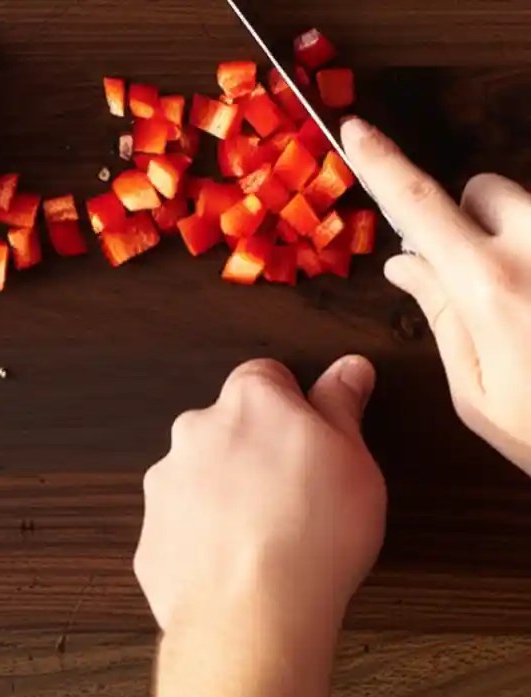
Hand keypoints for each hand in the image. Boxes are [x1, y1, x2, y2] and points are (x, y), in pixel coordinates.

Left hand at [135, 357, 384, 696]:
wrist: (251, 614)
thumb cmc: (312, 537)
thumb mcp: (354, 462)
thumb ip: (342, 406)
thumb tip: (348, 370)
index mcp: (249, 404)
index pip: (266, 377)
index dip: (293, 406)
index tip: (312, 436)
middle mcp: (195, 432)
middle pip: (228, 428)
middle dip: (256, 453)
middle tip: (296, 495)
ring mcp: (165, 485)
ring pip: (199, 477)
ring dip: (226, 496)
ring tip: (267, 539)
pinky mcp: (151, 535)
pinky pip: (181, 528)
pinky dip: (204, 541)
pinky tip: (237, 567)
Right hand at [344, 118, 530, 474]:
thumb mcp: (477, 394)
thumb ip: (439, 315)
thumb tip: (403, 262)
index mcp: (492, 286)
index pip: (421, 205)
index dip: (382, 164)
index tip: (356, 129)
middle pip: (484, 191)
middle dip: (469, 221)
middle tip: (476, 283)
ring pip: (528, 210)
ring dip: (516, 240)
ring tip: (530, 308)